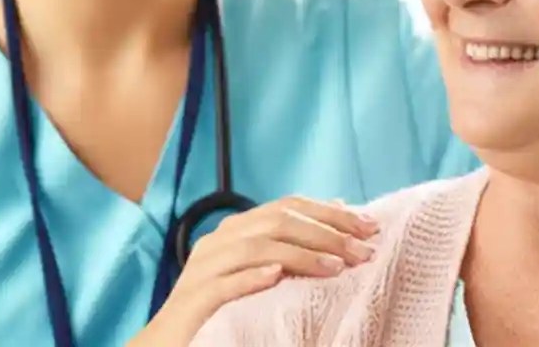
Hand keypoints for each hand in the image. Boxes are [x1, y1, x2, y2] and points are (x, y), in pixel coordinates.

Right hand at [129, 196, 379, 345]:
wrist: (169, 344)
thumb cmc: (220, 310)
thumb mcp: (258, 272)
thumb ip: (289, 244)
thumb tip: (338, 206)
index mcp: (234, 231)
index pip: (286, 207)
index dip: (329, 213)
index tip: (370, 227)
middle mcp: (218, 243)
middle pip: (275, 222)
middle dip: (325, 234)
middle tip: (363, 252)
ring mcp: (203, 269)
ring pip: (254, 247)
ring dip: (299, 255)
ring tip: (335, 268)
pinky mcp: (194, 300)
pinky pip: (223, 284)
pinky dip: (250, 278)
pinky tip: (276, 278)